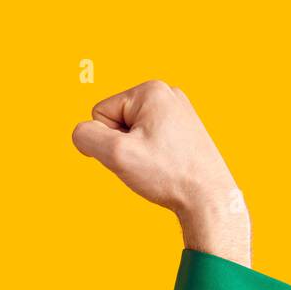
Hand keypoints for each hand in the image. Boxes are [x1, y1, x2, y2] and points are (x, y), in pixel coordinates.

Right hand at [72, 80, 250, 266]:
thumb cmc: (168, 175)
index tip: (136, 155)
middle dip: (124, 146)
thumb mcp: (116, 155)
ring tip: (160, 166)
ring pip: (133, 134)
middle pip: (117, 121)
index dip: (109, 141)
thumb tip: (81, 133)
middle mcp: (167, 94)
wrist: (209, 199)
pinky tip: (168, 167)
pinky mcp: (184, 130)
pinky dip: (152, 157)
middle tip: (149, 163)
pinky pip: (149, 141)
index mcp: (151, 90)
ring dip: (137, 154)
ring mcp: (178, 111)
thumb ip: (86, 137)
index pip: (100, 112)